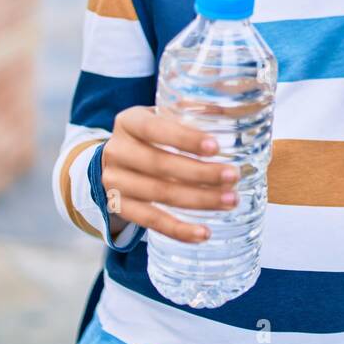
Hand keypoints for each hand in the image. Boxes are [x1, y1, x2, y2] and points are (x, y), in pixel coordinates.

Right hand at [100, 105, 241, 242]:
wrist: (109, 162)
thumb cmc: (148, 136)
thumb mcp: (159, 117)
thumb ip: (188, 113)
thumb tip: (227, 111)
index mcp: (129, 122)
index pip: (155, 128)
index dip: (185, 138)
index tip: (216, 146)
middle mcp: (117, 151)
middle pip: (160, 164)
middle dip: (200, 173)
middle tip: (233, 176)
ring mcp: (115, 182)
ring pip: (159, 194)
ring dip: (198, 200)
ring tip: (230, 201)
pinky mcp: (120, 208)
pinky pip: (151, 221)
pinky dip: (178, 229)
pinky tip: (203, 233)